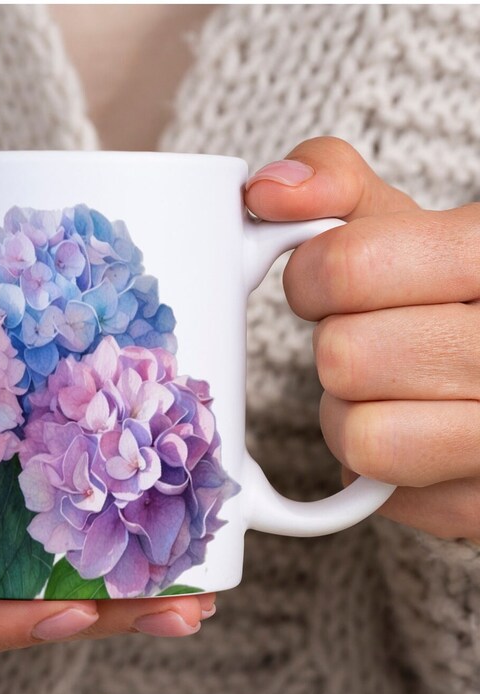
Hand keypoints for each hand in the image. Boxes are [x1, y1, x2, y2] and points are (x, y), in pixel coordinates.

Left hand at [245, 137, 479, 540]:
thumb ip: (333, 187)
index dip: (311, 278)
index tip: (325, 283)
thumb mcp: (401, 223)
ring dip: (351, 414)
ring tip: (391, 392)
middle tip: (370, 341)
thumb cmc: (439, 292)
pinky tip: (416, 435)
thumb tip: (266, 191)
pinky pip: (383, 493)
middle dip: (338, 349)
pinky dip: (378, 468)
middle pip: (346, 357)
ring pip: (362, 436)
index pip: (349, 267)